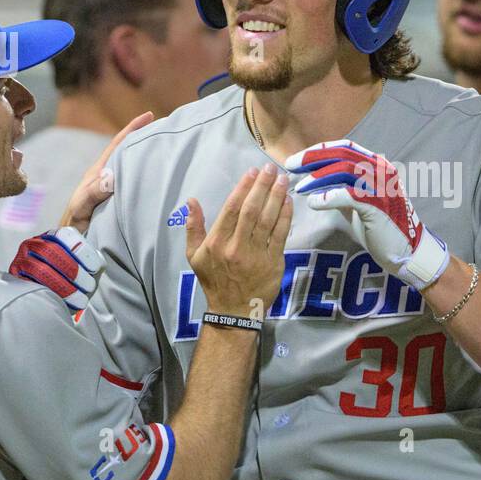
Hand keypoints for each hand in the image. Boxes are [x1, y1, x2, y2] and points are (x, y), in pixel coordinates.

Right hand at [9, 227, 103, 312]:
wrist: (44, 298)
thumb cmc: (70, 280)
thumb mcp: (82, 267)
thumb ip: (91, 262)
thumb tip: (99, 264)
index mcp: (51, 237)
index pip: (64, 235)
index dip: (81, 250)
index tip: (95, 268)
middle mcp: (33, 244)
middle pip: (50, 251)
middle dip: (73, 270)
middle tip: (89, 286)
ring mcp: (21, 260)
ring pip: (39, 269)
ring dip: (63, 285)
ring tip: (80, 299)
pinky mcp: (14, 279)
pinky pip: (29, 286)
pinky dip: (48, 294)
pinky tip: (63, 303)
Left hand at [60, 112, 154, 233]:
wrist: (72, 239)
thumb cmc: (74, 221)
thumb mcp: (81, 205)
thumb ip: (93, 192)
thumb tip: (111, 176)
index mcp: (100, 171)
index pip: (118, 145)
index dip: (132, 129)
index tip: (149, 116)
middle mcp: (109, 175)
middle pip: (128, 151)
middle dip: (144, 139)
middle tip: (166, 131)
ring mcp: (114, 187)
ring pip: (133, 167)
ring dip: (148, 158)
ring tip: (167, 151)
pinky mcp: (120, 199)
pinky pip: (136, 183)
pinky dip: (148, 177)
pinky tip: (159, 180)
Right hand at [184, 165, 292, 317]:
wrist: (234, 310)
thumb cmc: (214, 280)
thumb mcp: (195, 256)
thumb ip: (193, 227)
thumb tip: (192, 200)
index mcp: (217, 243)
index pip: (231, 209)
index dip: (243, 187)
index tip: (252, 172)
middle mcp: (236, 247)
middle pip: (251, 210)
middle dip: (262, 186)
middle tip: (271, 169)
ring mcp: (256, 255)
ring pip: (268, 220)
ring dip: (277, 197)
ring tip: (282, 180)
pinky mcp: (273, 262)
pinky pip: (281, 234)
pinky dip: (286, 216)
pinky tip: (289, 201)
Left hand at [287, 139, 447, 290]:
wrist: (406, 251)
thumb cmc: (381, 227)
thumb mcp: (359, 202)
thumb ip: (342, 188)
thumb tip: (315, 181)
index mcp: (376, 165)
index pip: (344, 148)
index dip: (319, 151)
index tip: (297, 160)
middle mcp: (381, 170)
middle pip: (342, 155)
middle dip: (313, 159)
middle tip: (291, 166)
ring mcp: (382, 186)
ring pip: (345, 171)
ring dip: (318, 178)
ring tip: (299, 187)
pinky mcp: (379, 206)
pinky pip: (349, 195)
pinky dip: (328, 197)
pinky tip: (313, 203)